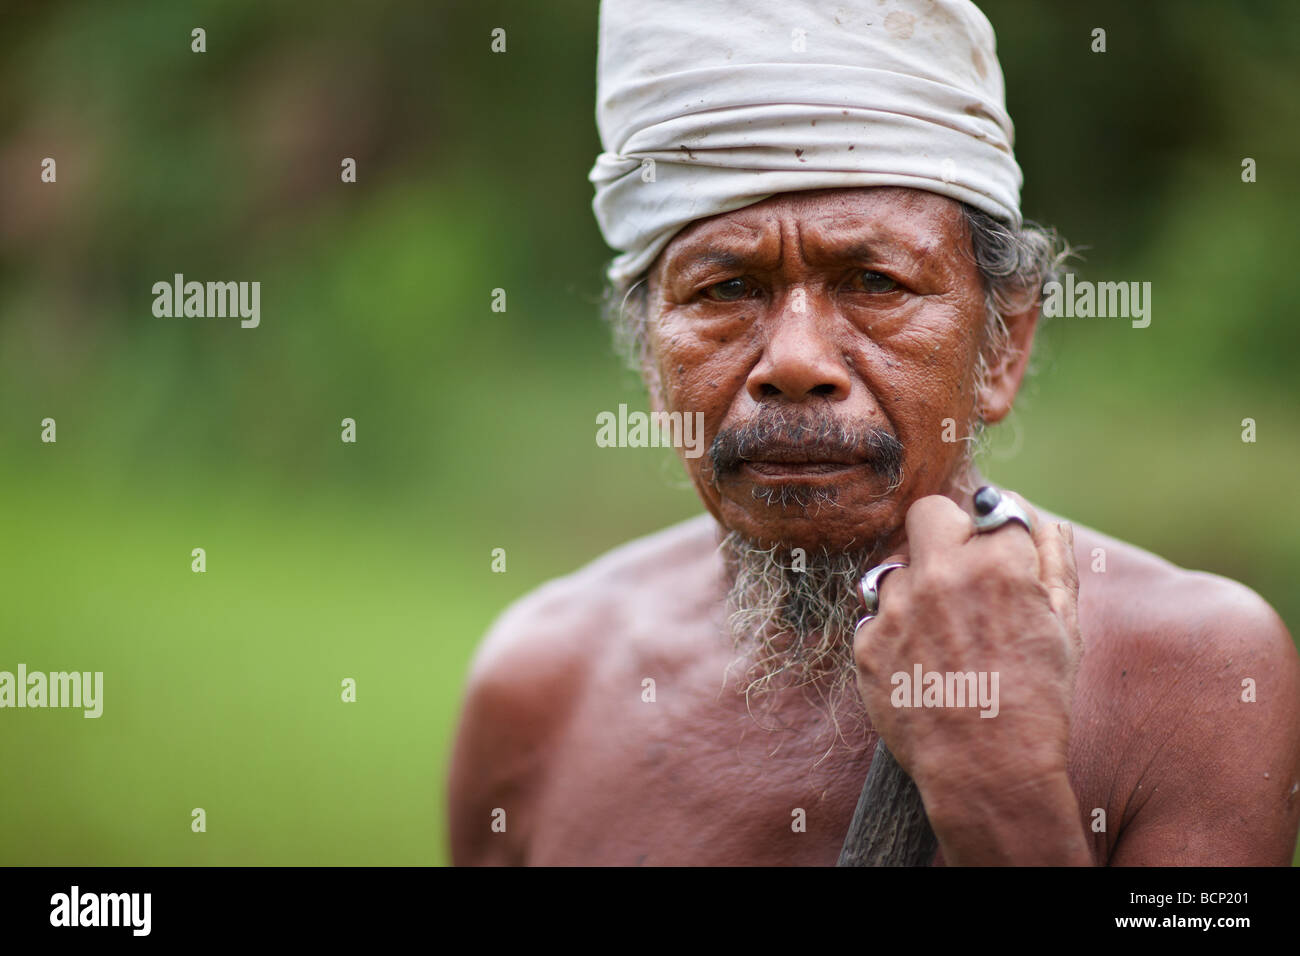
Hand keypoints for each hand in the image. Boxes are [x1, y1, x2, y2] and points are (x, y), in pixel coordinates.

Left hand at [853, 493, 1082, 809]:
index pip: (991, 507)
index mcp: (998, 563)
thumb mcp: (1065, 630)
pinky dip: (895, 634)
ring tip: (944, 637)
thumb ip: (1054, 564)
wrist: (986, 771)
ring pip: (897, 568)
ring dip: (916, 589)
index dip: (996, 531)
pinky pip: (876, 617)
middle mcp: (941, 574)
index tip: (997, 550)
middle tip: (959, 572)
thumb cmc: (1038, 702)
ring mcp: (897, 607)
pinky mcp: (867, 642)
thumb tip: (1045, 522)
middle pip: (929, 513)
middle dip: (944, 532)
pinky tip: (922, 667)